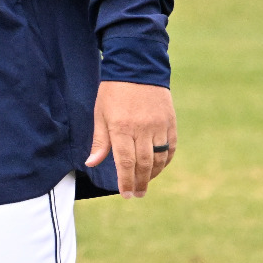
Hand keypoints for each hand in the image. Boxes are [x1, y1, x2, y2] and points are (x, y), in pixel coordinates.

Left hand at [85, 81, 176, 198]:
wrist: (138, 67)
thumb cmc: (114, 91)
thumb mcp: (100, 113)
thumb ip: (99, 140)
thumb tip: (92, 163)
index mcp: (121, 127)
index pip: (125, 162)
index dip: (126, 181)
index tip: (126, 194)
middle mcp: (142, 129)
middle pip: (143, 164)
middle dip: (139, 183)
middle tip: (137, 195)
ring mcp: (159, 126)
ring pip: (159, 158)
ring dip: (153, 174)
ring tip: (145, 183)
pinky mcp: (170, 122)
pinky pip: (170, 148)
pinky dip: (165, 161)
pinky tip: (159, 167)